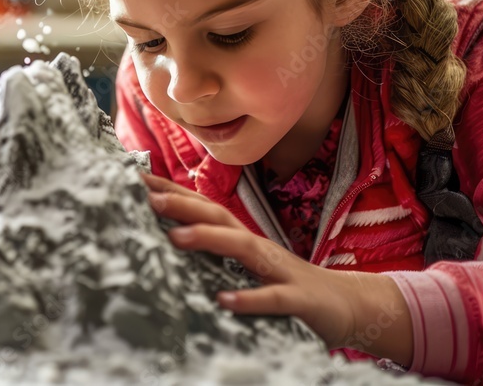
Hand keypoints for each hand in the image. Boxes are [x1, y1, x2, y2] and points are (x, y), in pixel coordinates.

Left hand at [142, 173, 412, 364]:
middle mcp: (258, 247)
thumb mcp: (247, 266)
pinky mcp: (298, 299)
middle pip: (219, 216)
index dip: (173, 192)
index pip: (204, 207)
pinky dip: (248, 297)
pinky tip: (223, 299)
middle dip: (183, 205)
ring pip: (242, 248)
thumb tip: (171, 236)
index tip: (136, 178)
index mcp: (243, 239)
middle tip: (148, 197)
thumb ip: (217, 252)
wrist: (346, 305)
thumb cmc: (286, 284)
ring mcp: (279, 270)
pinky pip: (272, 298)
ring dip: (208, 239)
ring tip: (175, 237)